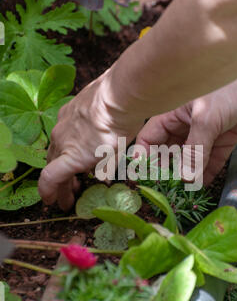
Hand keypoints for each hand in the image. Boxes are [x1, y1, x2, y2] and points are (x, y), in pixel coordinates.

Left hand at [38, 70, 142, 210]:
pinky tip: (52, 202)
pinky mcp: (69, 156)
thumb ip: (111, 136)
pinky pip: (51, 178)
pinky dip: (49, 190)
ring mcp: (63, 143)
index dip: (66, 157)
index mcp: (71, 117)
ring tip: (65, 201)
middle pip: (56, 157)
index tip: (72, 170)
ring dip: (59, 186)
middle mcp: (62, 130)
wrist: (119, 98)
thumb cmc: (122, 103)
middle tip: (69, 191)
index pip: (62, 142)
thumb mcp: (113, 120)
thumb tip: (119, 152)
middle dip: (62, 176)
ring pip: (53, 168)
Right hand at [136, 74, 236, 185]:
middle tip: (169, 187)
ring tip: (185, 192)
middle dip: (167, 170)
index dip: (145, 156)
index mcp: (171, 115)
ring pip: (189, 160)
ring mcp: (203, 134)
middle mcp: (184, 126)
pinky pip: (210, 161)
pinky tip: (203, 185)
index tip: (146, 175)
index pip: (149, 139)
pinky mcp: (222, 141)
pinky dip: (207, 173)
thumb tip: (184, 179)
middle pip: (168, 152)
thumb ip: (194, 151)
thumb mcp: (205, 120)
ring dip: (188, 175)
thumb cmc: (227, 89)